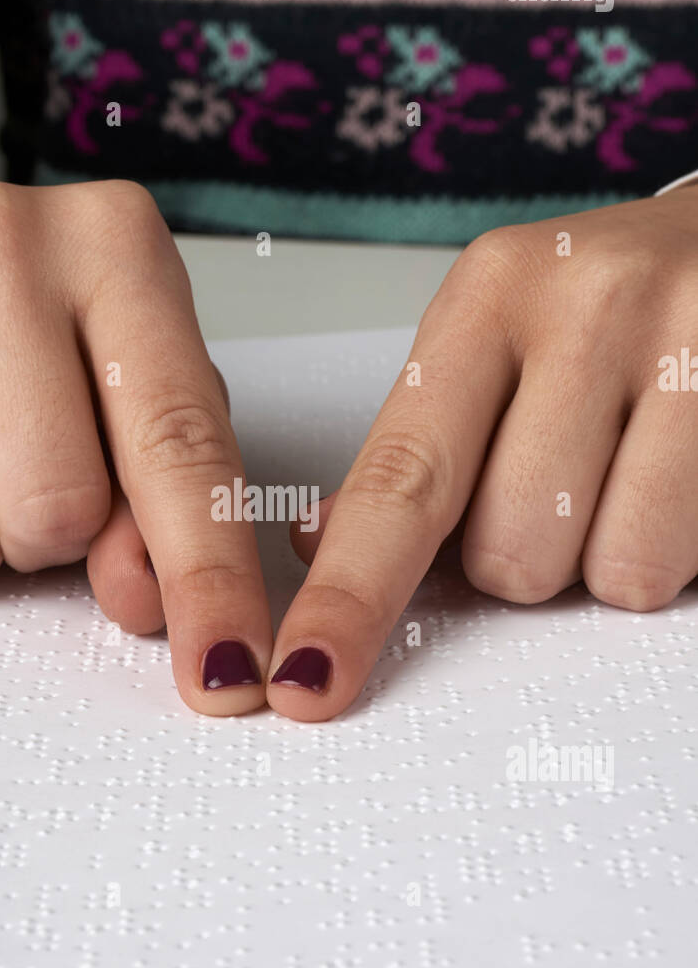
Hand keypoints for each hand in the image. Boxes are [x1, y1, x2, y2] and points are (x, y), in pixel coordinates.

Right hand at [0, 180, 270, 714]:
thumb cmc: (40, 336)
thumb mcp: (130, 388)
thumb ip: (161, 491)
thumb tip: (144, 599)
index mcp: (116, 248)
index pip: (180, 445)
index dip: (209, 576)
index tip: (230, 670)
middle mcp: (3, 245)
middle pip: (55, 506)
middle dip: (49, 535)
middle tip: (25, 474)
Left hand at [269, 190, 697, 719]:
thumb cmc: (604, 305)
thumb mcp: (492, 340)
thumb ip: (414, 450)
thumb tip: (320, 542)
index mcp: (491, 294)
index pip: (401, 479)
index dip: (351, 593)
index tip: (308, 673)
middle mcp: (591, 308)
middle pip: (512, 556)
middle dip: (526, 553)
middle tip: (561, 481)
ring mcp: (695, 350)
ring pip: (618, 573)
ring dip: (609, 557)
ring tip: (628, 473)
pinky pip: (695, 561)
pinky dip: (681, 547)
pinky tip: (679, 474)